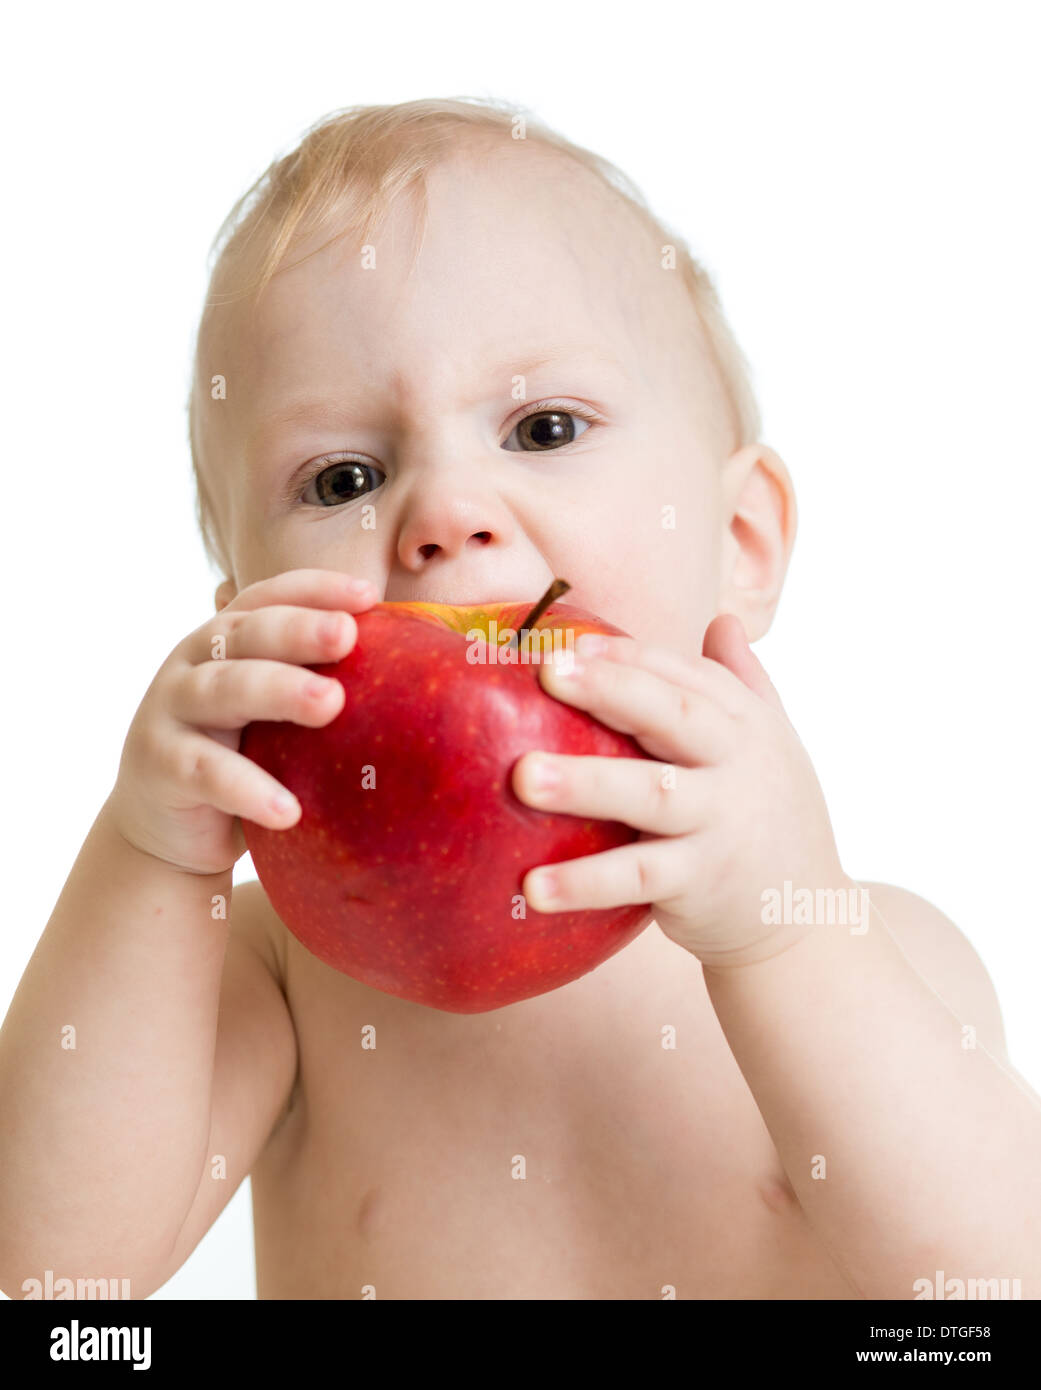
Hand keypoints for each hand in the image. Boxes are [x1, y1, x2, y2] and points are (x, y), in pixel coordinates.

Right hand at [107, 569, 377, 875]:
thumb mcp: (280, 719)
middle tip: (347, 635)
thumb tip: (428, 678)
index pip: (269, 597)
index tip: (369, 595)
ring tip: (330, 703)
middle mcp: (195, 661)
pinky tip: (290, 810)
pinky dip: (249, 788)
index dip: (315, 590)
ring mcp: (171, 710)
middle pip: (246, 634)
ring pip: (223, 689)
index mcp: (229, 639)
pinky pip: (207, 772)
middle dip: (298, 630)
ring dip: (278, 691)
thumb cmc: (245, 758)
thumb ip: (326, 689)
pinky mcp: (160, 765)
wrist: (171, 830)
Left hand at [511, 614, 849, 967]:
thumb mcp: (773, 747)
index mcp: (745, 724)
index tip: (566, 644)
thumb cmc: (775, 822)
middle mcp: (737, 765)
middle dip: (609, 689)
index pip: (681, 675)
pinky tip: (533, 885)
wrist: (811, 919)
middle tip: (545, 671)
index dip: (624, 656)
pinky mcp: (703, 881)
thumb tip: (722, 620)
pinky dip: (586, 880)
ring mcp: (721, 823)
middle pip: (671, 715)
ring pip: (649, 794)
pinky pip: (637, 876)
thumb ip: (745, 683)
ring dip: (585, 783)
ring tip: (520, 777)